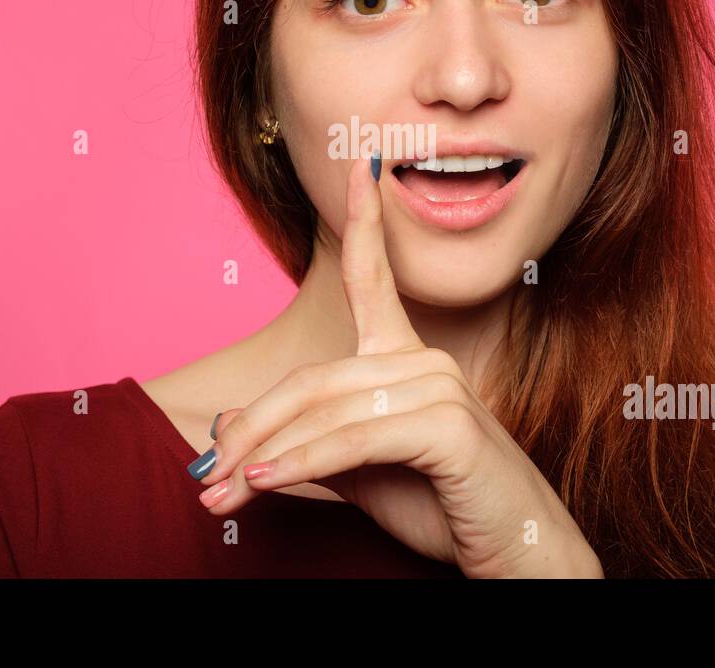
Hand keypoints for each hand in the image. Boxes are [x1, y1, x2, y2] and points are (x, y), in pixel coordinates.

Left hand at [191, 152, 603, 577]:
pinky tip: (265, 482)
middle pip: (312, 378)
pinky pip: (354, 439)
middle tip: (202, 477)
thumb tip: (229, 423)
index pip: (375, 276)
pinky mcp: (449, 426)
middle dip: (249, 429)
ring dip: (263, 457)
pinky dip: (302, 462)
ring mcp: (440, 387)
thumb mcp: (355, 469)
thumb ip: (303, 437)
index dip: (364, 219)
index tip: (361, 163)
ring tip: (218, 496)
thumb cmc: (438, 506)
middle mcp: (424, 360)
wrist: (512, 552)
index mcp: (406, 357)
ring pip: (325, 411)